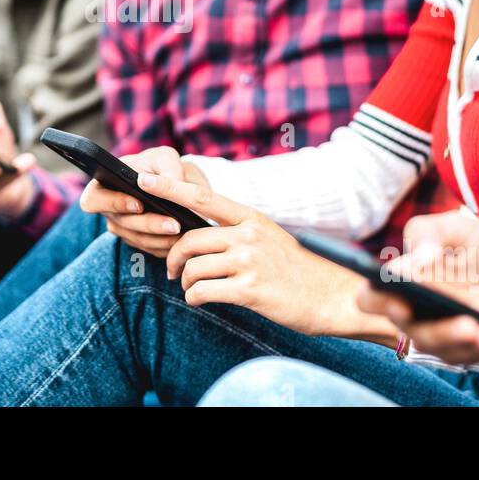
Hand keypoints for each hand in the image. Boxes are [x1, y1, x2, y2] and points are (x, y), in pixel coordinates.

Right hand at [78, 146, 200, 257]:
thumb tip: (152, 183)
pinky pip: (150, 249)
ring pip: (138, 240)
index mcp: (105, 184)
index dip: (112, 203)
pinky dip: (167, 245)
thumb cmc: (163, 165)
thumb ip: (164, 167)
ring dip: (161, 238)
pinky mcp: (140, 241)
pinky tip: (184, 240)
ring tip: (184, 232)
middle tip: (174, 224)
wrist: (179, 183)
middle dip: (149, 225)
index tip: (138, 204)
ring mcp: (124, 228)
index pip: (93, 200)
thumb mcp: (166, 158)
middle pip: (121, 224)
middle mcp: (111, 209)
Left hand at [141, 171, 396, 339]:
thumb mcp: (271, 239)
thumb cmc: (301, 271)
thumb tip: (201, 237)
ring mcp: (249, 262)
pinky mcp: (249, 290)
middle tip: (173, 270)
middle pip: (189, 239)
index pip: (202, 196)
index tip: (144, 179)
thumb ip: (240, 233)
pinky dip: (194, 298)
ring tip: (191, 288)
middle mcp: (248, 235)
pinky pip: (203, 291)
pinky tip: (201, 300)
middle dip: (174, 256)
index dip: (169, 187)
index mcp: (252, 218)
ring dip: (185, 282)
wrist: (334, 298)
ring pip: (192, 267)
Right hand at [356, 212, 478, 365]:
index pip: (371, 296)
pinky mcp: (462, 350)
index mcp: (402, 279)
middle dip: (437, 330)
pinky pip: (471, 357)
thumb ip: (432, 232)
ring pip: (440, 347)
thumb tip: (419, 257)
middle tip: (464, 324)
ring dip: (465, 342)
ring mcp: (437, 334)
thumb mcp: (460, 229)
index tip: (400, 301)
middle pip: (410, 329)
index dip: (377, 301)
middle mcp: (412, 312)